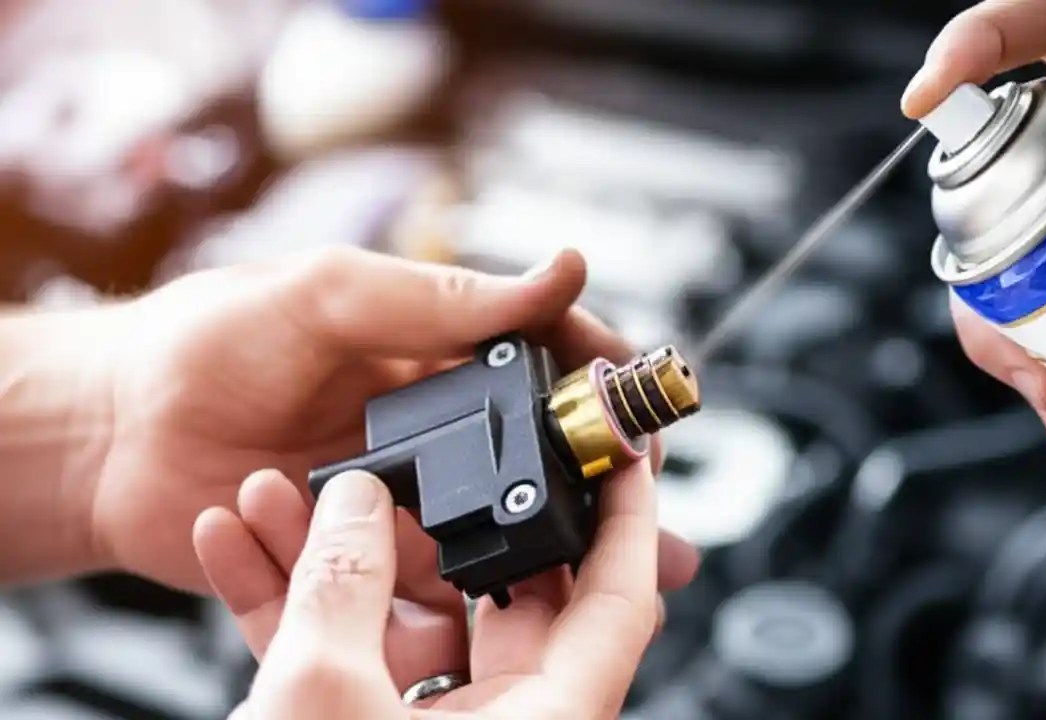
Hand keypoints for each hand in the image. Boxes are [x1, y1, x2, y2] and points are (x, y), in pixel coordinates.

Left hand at [89, 246, 698, 591]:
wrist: (109, 438)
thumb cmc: (201, 345)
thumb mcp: (324, 293)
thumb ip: (438, 294)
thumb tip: (556, 269)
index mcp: (426, 347)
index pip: (539, 356)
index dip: (595, 374)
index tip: (639, 396)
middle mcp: (424, 425)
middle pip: (535, 456)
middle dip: (599, 481)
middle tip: (647, 503)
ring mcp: (398, 497)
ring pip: (497, 532)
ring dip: (555, 552)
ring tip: (613, 569)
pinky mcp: (360, 559)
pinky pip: (423, 587)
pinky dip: (466, 597)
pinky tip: (514, 601)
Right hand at [196, 463, 666, 719]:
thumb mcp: (320, 703)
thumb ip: (342, 587)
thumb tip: (353, 506)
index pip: (621, 599)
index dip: (629, 517)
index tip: (626, 453)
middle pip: (501, 593)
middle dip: (437, 514)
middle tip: (415, 454)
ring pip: (408, 617)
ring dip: (339, 554)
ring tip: (285, 494)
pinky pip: (350, 657)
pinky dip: (297, 608)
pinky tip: (243, 553)